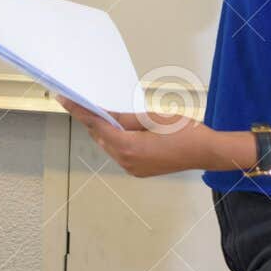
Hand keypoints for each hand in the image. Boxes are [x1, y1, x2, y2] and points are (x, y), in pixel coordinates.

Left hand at [56, 96, 230, 177]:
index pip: (96, 126)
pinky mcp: (139, 170)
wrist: (206, 152)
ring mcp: (133, 169)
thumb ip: (124, 118)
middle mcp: (127, 162)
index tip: (65, 100)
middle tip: (81, 103)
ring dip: (104, 131)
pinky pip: (120, 153)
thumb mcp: (152, 118)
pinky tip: (119, 129)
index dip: (79, 111)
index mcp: (129, 147)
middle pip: (100, 138)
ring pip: (109, 146)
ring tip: (100, 114)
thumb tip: (104, 115)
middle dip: (91, 121)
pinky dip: (116, 141)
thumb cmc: (184, 132)